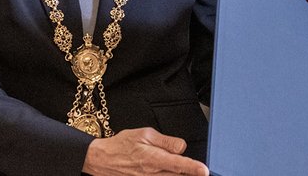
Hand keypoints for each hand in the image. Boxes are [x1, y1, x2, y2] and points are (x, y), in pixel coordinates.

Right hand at [82, 127, 208, 175]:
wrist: (103, 159)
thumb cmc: (122, 145)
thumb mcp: (145, 134)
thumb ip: (166, 141)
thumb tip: (182, 147)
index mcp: (153, 159)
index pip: (179, 165)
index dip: (194, 168)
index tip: (205, 170)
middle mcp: (152, 174)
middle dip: (190, 172)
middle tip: (199, 169)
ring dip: (179, 174)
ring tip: (185, 168)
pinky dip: (169, 175)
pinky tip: (171, 170)